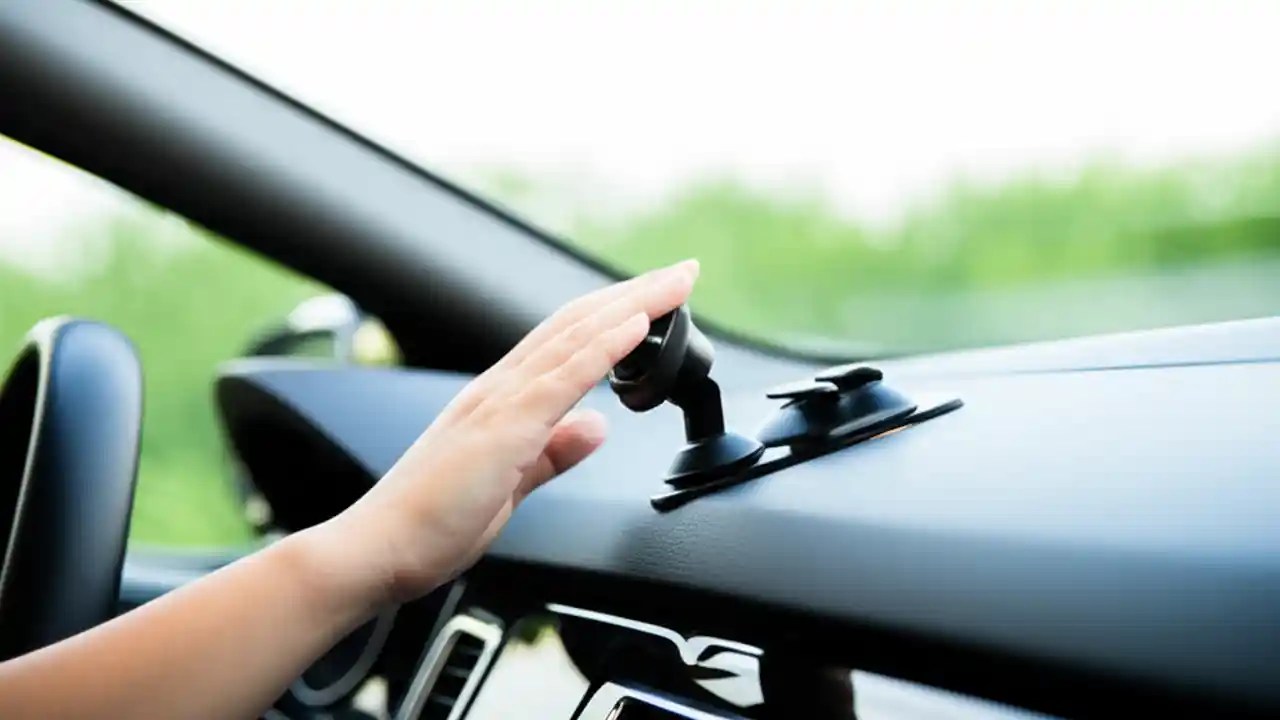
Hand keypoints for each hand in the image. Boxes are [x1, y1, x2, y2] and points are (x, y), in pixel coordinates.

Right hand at [317, 259, 698, 605]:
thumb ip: (552, 453)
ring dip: (631, 306)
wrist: (376, 550)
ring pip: (576, 337)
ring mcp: (499, 403)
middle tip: (683, 272)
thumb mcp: (511, 485)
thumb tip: (595, 427)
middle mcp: (499, 388)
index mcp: (500, 400)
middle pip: (579, 324)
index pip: (569, 341)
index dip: (616, 316)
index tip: (659, 302)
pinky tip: (635, 324)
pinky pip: (562, 378)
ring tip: (675, 283)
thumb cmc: (429, 523)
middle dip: (635, 295)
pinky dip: (602, 347)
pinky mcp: (502, 429)